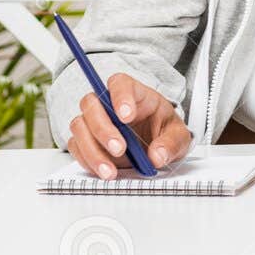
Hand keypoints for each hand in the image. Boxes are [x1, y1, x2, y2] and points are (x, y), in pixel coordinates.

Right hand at [66, 73, 191, 179]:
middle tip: (119, 148)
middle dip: (103, 128)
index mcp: (134, 93)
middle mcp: (108, 104)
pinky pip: (76, 146)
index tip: (127, 116)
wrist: (155, 146)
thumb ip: (171, 143)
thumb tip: (157, 156)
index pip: (120, 84)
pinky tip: (103, 171)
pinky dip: (87, 160)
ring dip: (92, 149)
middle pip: (92, 104)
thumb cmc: (164, 131)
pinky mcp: (85, 140)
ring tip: (110, 170)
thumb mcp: (178, 136)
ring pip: (79, 126)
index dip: (120, 97)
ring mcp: (94, 121)